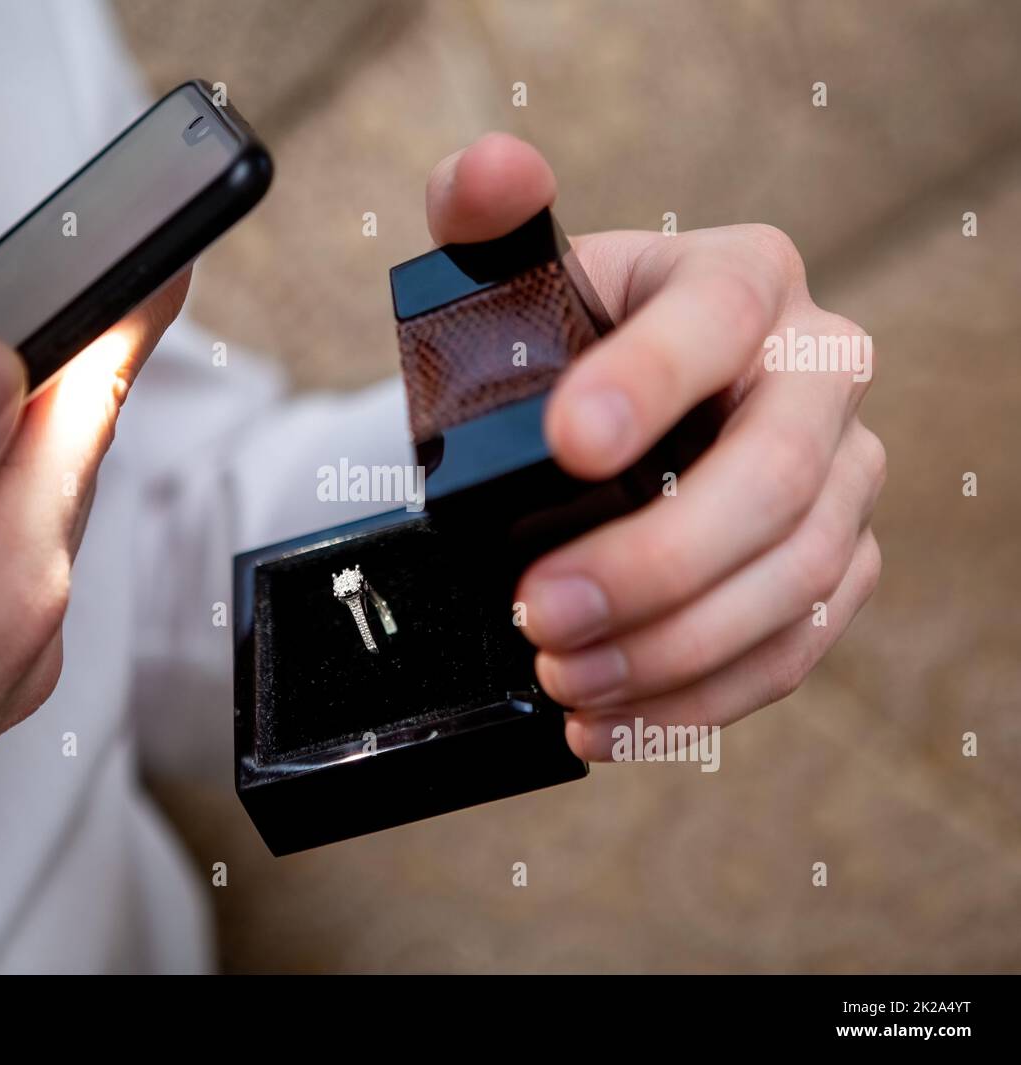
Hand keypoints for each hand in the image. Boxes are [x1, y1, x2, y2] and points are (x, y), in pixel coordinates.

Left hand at [427, 134, 882, 760]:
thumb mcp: (516, 274)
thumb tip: (483, 175)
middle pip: (774, 481)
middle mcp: (818, 376)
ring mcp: (842, 479)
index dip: (648, 382)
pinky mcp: (836, 566)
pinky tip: (611, 723)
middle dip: (652, 563)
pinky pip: (795, 647)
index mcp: (745, 281)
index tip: (562, 447)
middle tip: (536, 614)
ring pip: (794, 582)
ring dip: (674, 649)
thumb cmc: (566, 338)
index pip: (718, 320)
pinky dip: (702, 698)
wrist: (619, 408)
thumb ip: (485, 217)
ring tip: (563, 681)